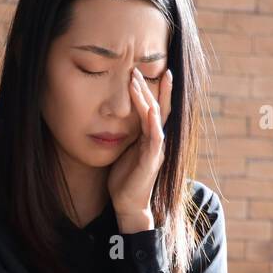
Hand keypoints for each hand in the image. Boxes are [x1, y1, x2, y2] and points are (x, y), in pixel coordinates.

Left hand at [107, 66, 171, 227]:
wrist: (128, 204)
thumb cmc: (125, 179)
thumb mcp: (124, 151)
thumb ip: (126, 135)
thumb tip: (114, 120)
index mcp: (150, 137)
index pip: (155, 108)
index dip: (153, 90)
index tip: (150, 70)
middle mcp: (156, 140)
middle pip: (158, 107)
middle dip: (149, 86)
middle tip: (139, 67)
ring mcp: (156, 149)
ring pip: (155, 117)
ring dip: (147, 97)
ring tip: (138, 80)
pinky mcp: (151, 160)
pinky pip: (155, 137)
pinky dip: (154, 122)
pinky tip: (152, 109)